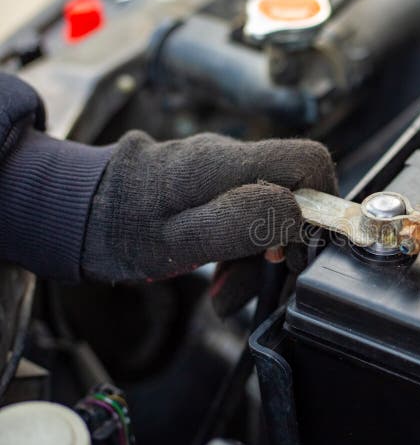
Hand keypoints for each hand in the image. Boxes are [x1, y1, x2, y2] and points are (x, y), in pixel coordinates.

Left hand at [82, 131, 336, 313]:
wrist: (73, 211)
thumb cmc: (118, 229)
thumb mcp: (179, 239)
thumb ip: (241, 222)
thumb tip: (296, 213)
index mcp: (226, 165)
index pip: (309, 162)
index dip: (320, 207)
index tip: (296, 250)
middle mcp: (229, 158)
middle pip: (295, 191)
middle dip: (287, 242)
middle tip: (259, 276)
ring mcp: (221, 169)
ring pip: (272, 207)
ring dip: (258, 254)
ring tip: (226, 286)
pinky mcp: (211, 183)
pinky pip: (245, 211)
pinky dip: (241, 247)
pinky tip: (217, 269)